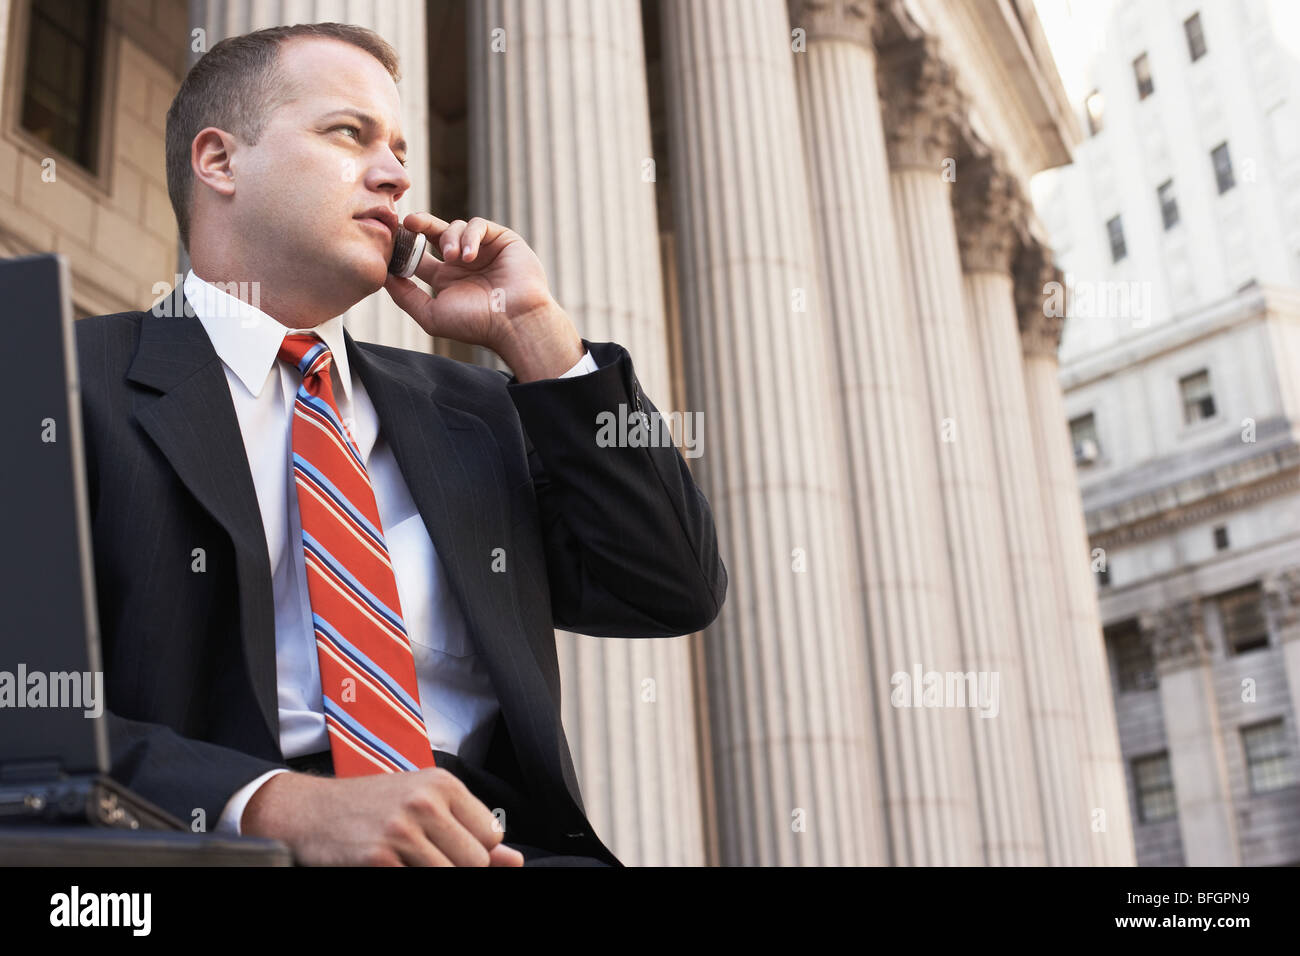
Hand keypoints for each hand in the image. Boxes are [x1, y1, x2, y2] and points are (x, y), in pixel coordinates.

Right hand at [241, 768, 525, 866]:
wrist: (308, 812)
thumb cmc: (369, 807)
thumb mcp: (421, 804)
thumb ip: (470, 830)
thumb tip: (515, 860)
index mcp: (442, 784)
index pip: (492, 835)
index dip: (475, 851)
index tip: (450, 849)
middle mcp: (425, 803)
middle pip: (476, 861)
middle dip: (458, 868)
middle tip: (426, 859)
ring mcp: (402, 833)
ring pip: (453, 874)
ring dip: (435, 874)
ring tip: (409, 863)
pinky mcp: (380, 860)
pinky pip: (417, 882)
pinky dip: (411, 880)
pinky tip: (393, 868)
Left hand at [382, 213, 583, 380]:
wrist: (514, 321)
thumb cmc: (476, 323)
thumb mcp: (431, 315)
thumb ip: (406, 297)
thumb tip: (384, 277)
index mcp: (446, 280)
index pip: (419, 255)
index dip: (404, 246)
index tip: (393, 241)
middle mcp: (462, 263)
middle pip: (434, 234)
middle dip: (420, 225)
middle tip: (408, 222)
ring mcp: (482, 250)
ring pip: (455, 226)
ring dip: (449, 238)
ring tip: (453, 258)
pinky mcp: (501, 240)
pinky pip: (478, 225)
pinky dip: (470, 236)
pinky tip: (469, 256)